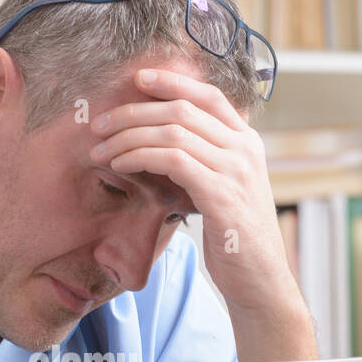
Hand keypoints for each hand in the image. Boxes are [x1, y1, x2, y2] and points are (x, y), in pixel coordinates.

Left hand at [88, 67, 316, 360]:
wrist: (260, 282)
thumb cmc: (234, 242)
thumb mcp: (221, 193)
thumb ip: (202, 165)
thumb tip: (159, 149)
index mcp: (247, 143)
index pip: (208, 96)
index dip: (171, 83)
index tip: (137, 79)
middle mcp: (245, 149)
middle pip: (183, 110)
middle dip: (135, 112)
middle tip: (101, 124)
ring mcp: (236, 170)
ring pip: (174, 131)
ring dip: (129, 137)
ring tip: (101, 150)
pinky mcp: (222, 195)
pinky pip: (173, 160)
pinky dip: (140, 157)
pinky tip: (121, 166)